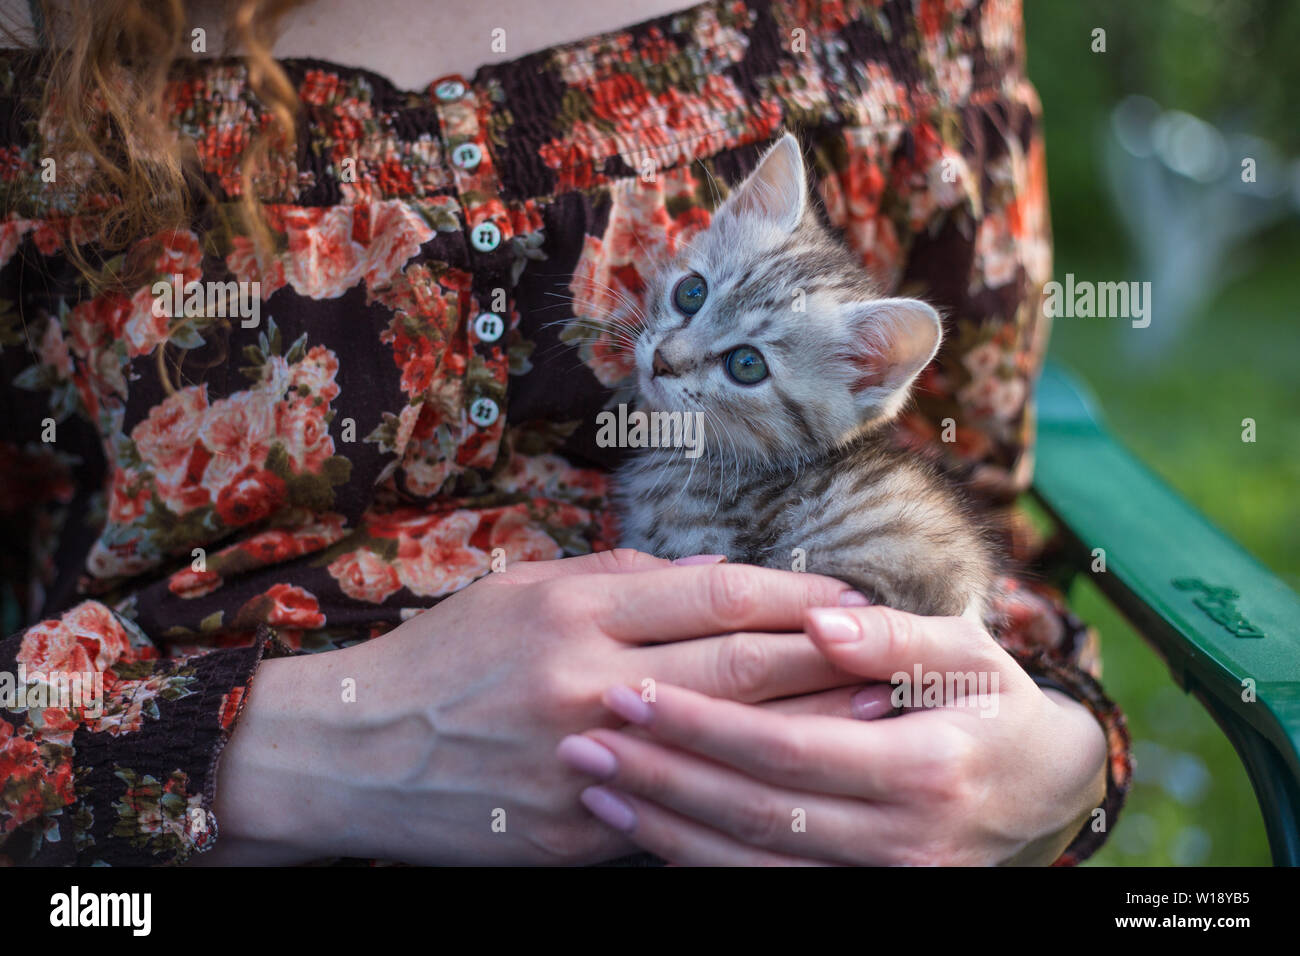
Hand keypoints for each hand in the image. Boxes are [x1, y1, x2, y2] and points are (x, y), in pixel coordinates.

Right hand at [198, 550, 868, 864]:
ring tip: (880, 715)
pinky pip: (680, 809)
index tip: (849, 592)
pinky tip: (793, 783)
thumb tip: (716, 577)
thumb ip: (619, 581)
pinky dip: (743, 791)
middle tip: (901, 652)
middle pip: (744, 666)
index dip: (796, 592)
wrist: (351, 755)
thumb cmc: (440, 659)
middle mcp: (588, 685)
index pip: (718, 594)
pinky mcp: (579, 832)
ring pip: (731, 744)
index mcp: (573, 613)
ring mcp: (587, 766)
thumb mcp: (518, 592)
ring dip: (815, 727)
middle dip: (833, 657)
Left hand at [557, 604, 1108, 864]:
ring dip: (665, 826)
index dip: (702, 723)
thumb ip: (894, 637)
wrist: (1043, 790)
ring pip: (750, 865)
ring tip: (596, 781)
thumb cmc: (995, 704)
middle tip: (585, 737)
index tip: (630, 689)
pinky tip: (647, 827)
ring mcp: (883, 881)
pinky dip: (698, 862)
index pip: (787, 749)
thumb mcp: (968, 655)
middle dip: (662, 774)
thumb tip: (818, 619)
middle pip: (755, 812)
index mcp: (926, 770)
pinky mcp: (864, 896)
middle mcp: (903, 841)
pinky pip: (766, 889)